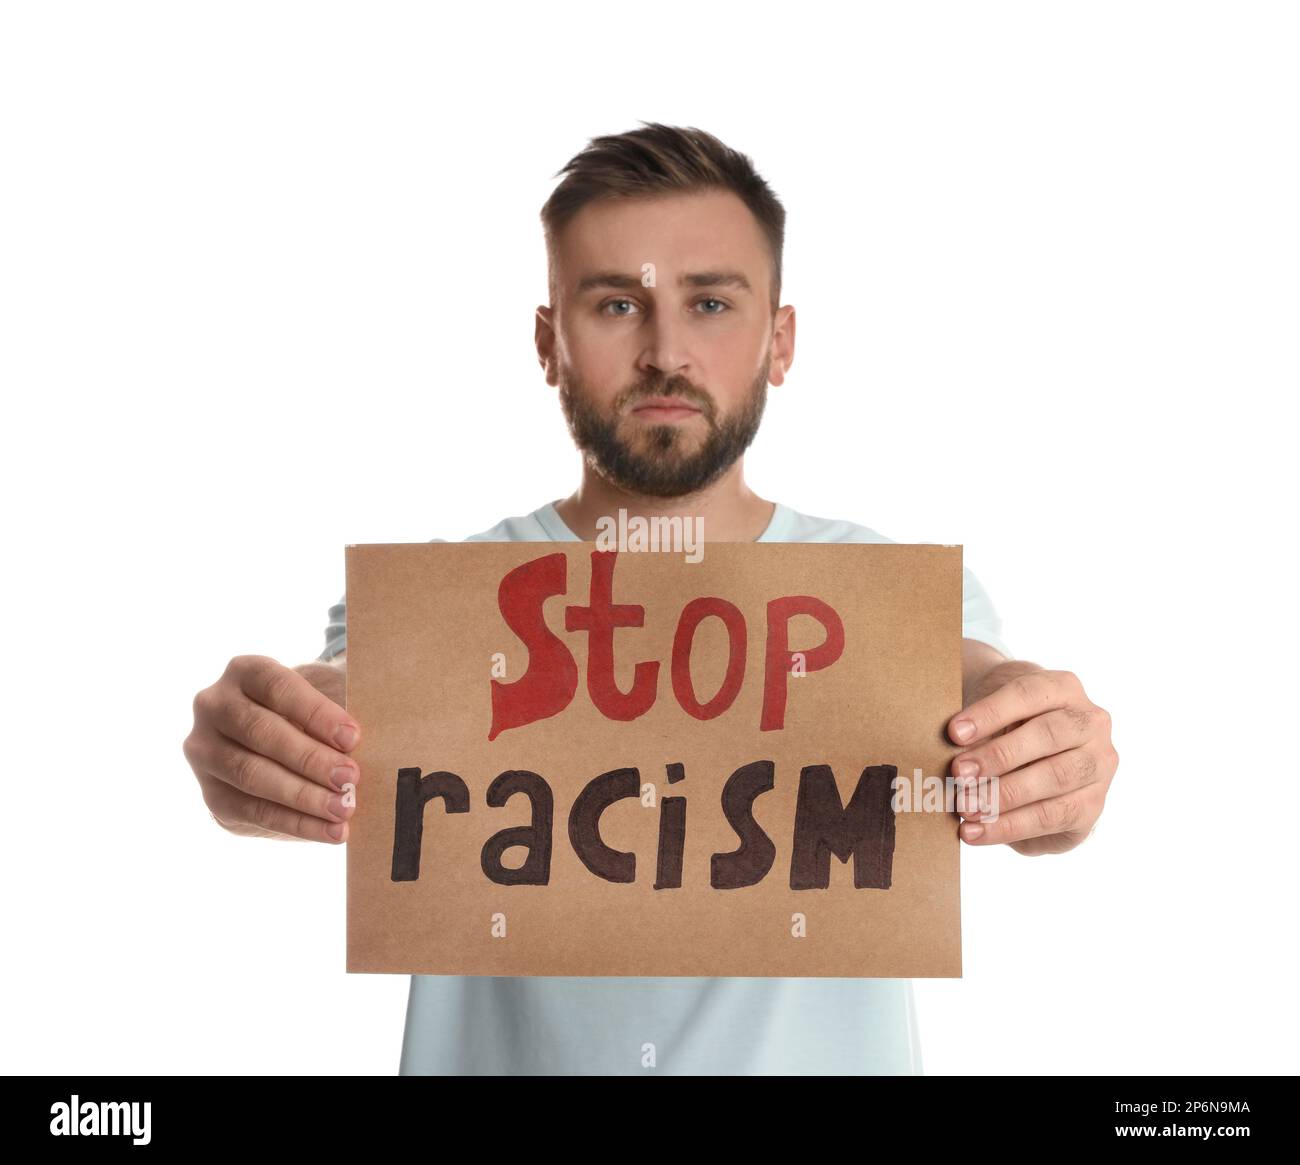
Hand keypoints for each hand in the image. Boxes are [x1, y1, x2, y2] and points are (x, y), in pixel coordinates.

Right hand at [184, 655, 360, 843]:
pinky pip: (252, 812)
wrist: (283, 733)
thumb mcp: (326, 692)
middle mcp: (214, 706)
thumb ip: (340, 707)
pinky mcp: (211, 793)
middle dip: (310, 759)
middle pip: (260, 733)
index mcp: (244, 671)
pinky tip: (330, 831)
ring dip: (302, 796)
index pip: (278, 687)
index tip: (353, 737)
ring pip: (250, 775)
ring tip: (343, 809)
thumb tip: (362, 740)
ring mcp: (205, 751)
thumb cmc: (315, 708)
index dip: (315, 713)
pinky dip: (296, 823)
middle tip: (350, 778)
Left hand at [947, 664, 1117, 854]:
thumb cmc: (1003, 726)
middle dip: (998, 756)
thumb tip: (947, 759)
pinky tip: (976, 832)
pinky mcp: (1093, 803)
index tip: (954, 732)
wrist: (1032, 757)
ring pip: (1055, 777)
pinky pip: (1054, 816)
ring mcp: (1099, 764)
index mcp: (1062, 687)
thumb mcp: (990, 718)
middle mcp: (1090, 722)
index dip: (991, 713)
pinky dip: (1010, 826)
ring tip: (964, 807)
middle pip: (1047, 735)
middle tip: (957, 773)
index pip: (1028, 693)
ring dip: (1004, 795)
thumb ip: (975, 733)